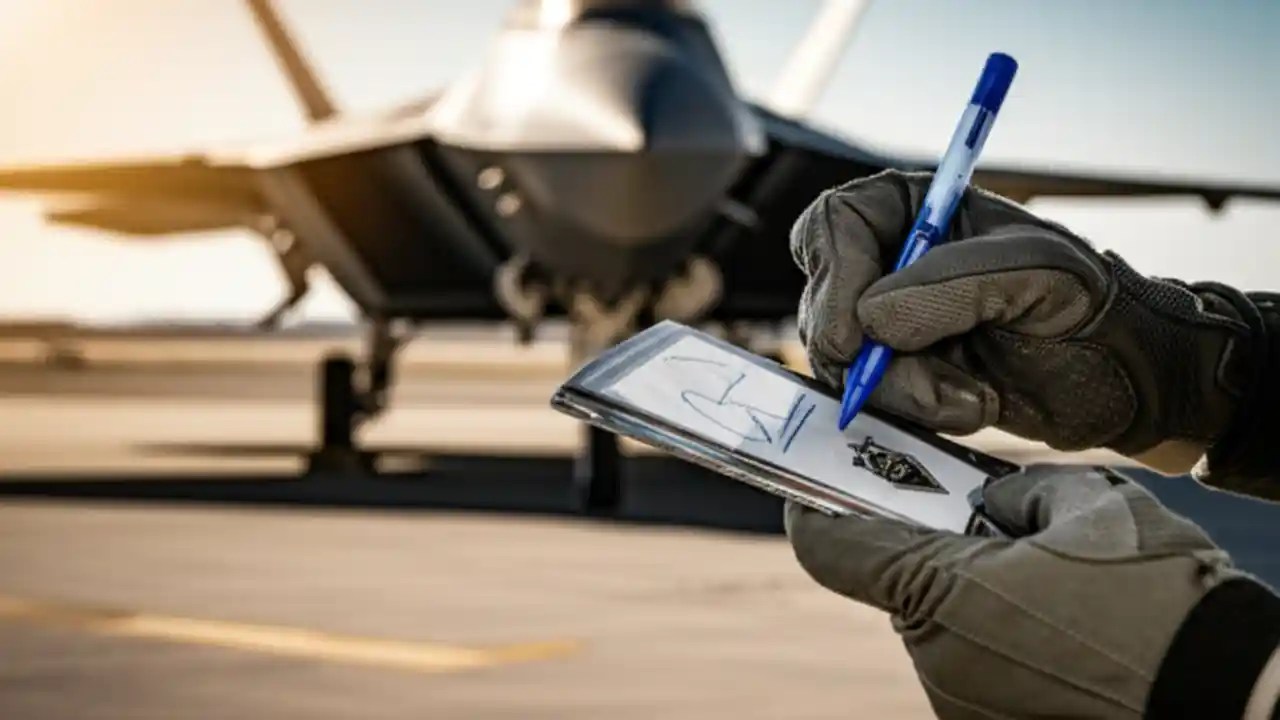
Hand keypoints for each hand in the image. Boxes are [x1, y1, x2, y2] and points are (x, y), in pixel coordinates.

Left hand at [785, 465, 1240, 718]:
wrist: (1227, 699)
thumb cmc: (1162, 598)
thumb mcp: (1089, 504)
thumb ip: (1015, 492)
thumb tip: (992, 503)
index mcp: (942, 590)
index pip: (828, 545)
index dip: (812, 507)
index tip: (812, 483)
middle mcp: (934, 656)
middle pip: (898, 580)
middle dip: (937, 548)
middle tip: (999, 531)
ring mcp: (958, 703)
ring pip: (940, 623)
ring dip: (976, 597)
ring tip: (1055, 591)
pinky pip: (972, 664)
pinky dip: (1000, 639)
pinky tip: (1064, 633)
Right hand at [789, 170, 1255, 460]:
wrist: (1125, 381)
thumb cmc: (1094, 311)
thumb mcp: (1037, 277)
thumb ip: (950, 287)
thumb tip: (870, 320)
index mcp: (915, 211)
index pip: (833, 226)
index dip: (834, 279)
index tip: (859, 336)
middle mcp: (889, 262)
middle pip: (825, 304)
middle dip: (873, 358)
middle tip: (937, 385)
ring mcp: (888, 322)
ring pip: (841, 362)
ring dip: (904, 393)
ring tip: (974, 397)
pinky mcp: (896, 374)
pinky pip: (868, 398)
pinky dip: (914, 414)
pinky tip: (970, 405)